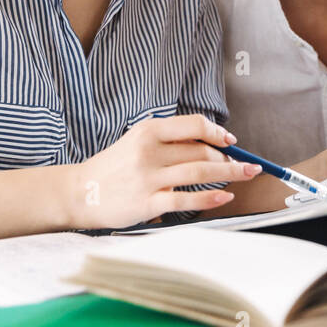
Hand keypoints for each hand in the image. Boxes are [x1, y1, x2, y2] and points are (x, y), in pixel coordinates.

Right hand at [68, 114, 260, 229]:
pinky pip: (186, 199)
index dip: (217, 133)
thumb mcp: (137, 142)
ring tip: (246, 175)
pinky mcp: (148, 202)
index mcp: (148, 131)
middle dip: (229, 158)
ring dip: (229, 174)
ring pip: (200, 172)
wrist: (81, 192)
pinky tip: (225, 197)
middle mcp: (149, 151)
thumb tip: (209, 144)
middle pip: (201, 151)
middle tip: (246, 165)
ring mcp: (148, 177)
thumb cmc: (113, 167)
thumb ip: (168, 141)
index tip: (231, 142)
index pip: (193, 125)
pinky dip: (210, 198)